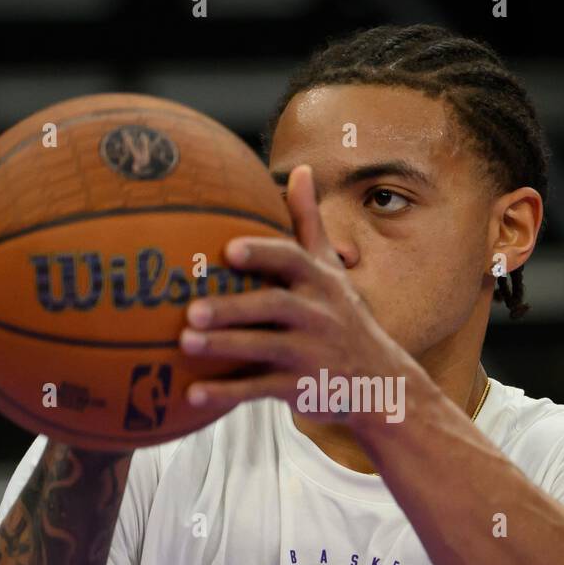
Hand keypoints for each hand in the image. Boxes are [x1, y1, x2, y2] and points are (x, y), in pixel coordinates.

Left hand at [179, 164, 421, 430]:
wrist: (379, 383)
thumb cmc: (343, 318)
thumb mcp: (331, 271)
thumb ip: (310, 223)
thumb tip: (302, 169)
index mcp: (319, 282)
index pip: (292, 261)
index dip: (262, 254)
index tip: (230, 250)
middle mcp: (318, 315)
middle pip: (273, 306)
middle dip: (234, 308)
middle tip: (192, 310)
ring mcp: (311, 354)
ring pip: (264, 349)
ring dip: (224, 347)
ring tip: (184, 343)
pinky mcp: (302, 389)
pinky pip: (259, 390)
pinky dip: (226, 393)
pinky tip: (191, 394)